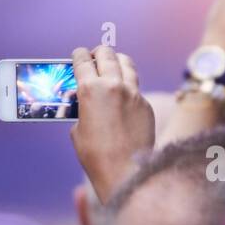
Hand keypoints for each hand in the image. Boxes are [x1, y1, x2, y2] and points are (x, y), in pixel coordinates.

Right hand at [69, 46, 154, 203]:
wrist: (125, 171)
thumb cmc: (96, 155)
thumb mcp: (78, 130)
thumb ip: (82, 110)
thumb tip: (87, 104)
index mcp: (90, 90)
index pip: (82, 61)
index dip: (79, 55)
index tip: (79, 54)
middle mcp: (113, 86)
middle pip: (107, 55)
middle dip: (99, 53)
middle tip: (96, 56)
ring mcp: (133, 94)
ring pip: (127, 64)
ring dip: (117, 61)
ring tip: (114, 64)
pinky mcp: (146, 105)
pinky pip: (136, 87)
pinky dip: (128, 86)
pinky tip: (124, 94)